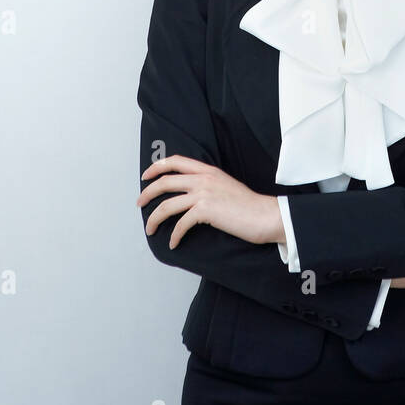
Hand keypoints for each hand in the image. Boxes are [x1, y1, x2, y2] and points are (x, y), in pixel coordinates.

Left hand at [137, 155, 278, 249]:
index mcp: (208, 170)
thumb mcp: (225, 185)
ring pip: (167, 204)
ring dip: (154, 219)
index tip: (146, 177)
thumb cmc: (248, 205)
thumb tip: (189, 195)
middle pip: (165, 181)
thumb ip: (207, 184)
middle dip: (147, 193)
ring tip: (150, 229)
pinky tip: (173, 242)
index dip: (157, 167)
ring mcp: (204, 193)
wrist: (264, 215)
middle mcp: (204, 178)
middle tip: (140, 204)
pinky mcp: (206, 210)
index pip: (176, 161)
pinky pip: (181, 224)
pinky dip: (174, 235)